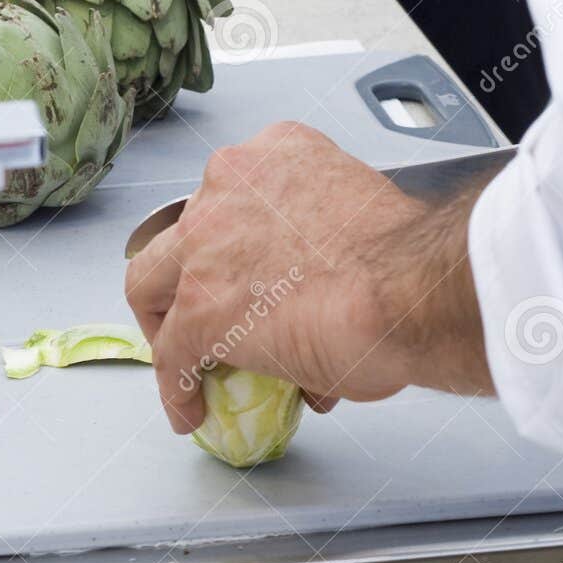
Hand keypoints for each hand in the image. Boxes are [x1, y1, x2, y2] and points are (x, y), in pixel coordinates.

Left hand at [125, 122, 492, 434]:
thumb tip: (319, 312)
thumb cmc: (409, 261)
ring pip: (150, 283)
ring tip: (181, 358)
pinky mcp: (198, 309)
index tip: (248, 272)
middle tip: (200, 308)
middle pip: (180, 232)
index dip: (235, 241)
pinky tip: (190, 409)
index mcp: (275, 153)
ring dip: (163, 323)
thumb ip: (322, 254)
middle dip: (184, 274)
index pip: (232, 196)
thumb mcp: (360, 226)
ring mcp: (203, 246)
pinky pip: (169, 354)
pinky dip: (176, 386)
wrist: (412, 291)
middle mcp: (228, 185)